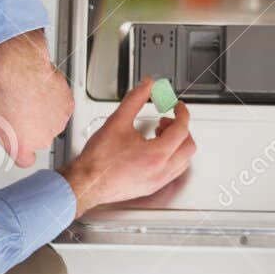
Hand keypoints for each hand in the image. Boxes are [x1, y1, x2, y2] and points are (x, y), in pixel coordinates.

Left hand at [0, 29, 72, 167]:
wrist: (18, 67)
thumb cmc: (1, 91)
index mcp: (22, 146)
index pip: (25, 160)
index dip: (21, 150)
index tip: (19, 141)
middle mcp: (42, 139)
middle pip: (39, 140)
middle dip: (32, 129)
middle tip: (20, 112)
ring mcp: (58, 123)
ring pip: (52, 124)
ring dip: (44, 115)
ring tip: (29, 99)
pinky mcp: (67, 106)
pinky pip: (62, 108)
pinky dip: (54, 102)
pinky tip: (41, 92)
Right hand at [58, 77, 196, 215]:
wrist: (86, 183)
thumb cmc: (98, 160)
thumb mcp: (117, 122)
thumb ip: (135, 100)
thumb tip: (146, 86)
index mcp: (156, 154)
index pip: (182, 130)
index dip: (182, 113)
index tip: (177, 107)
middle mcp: (161, 171)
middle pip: (188, 146)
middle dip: (181, 129)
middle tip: (166, 120)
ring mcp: (158, 182)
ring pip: (183, 161)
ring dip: (178, 145)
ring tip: (160, 134)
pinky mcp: (152, 188)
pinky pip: (173, 172)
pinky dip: (172, 158)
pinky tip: (156, 150)